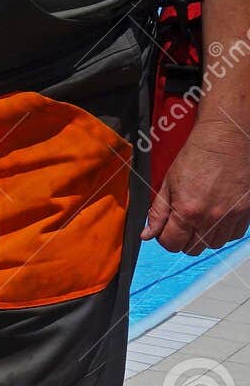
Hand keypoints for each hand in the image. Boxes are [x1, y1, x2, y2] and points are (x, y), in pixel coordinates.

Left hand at [144, 117, 249, 254]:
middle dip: (183, 240)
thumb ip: (157, 213)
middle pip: (193, 248)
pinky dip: (224, 230)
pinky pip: (234, 234)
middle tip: (182, 223)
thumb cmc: (197, 155)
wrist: (227, 136)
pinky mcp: (247, 210)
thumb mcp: (168, 183)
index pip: (172, 244)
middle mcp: (211, 218)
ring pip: (214, 244)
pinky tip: (217, 216)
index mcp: (188, 212)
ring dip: (204, 237)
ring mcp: (232, 215)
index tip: (166, 229)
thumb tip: (147, 235)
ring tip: (200, 219)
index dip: (165, 239)